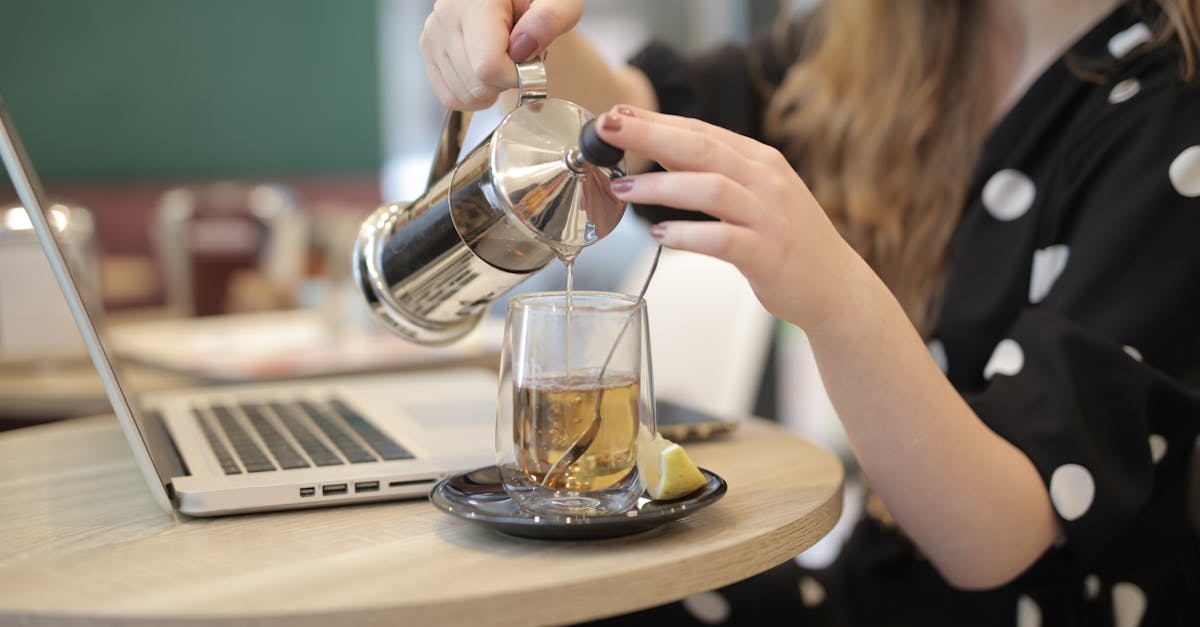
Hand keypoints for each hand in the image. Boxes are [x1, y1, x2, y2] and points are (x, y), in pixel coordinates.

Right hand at [420, 0, 582, 109]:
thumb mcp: (559, 1)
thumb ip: (549, 19)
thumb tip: (524, 47)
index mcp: (477, 0)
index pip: (488, 65)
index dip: (517, 76)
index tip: (531, 61)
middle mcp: (447, 13)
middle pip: (476, 83)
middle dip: (506, 82)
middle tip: (519, 58)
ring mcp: (434, 32)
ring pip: (463, 93)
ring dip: (492, 89)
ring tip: (504, 59)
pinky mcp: (429, 48)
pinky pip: (450, 96)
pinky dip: (474, 96)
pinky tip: (489, 75)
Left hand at [596, 105, 873, 332]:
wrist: (835, 287)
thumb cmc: (787, 240)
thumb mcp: (756, 194)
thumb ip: (713, 173)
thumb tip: (658, 152)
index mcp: (761, 160)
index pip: (701, 131)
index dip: (656, 121)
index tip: (616, 115)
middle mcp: (766, 181)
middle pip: (701, 148)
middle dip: (651, 135)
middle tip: (609, 129)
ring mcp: (768, 217)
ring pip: (709, 188)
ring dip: (661, 186)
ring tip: (623, 188)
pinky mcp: (767, 254)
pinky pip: (721, 239)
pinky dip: (688, 234)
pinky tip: (660, 235)